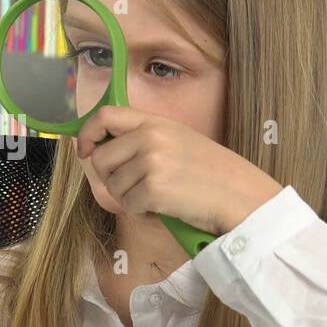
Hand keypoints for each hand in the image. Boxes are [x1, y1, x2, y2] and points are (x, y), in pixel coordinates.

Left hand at [76, 106, 282, 234]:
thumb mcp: (177, 140)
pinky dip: (141, 211)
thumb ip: (142, 139)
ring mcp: (152, 162)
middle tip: (135, 185)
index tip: (86, 151)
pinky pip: (128, 205)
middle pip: (100, 159)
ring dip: (129, 197)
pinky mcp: (154, 189)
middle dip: (110, 178)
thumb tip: (98, 150)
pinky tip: (164, 205)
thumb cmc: (210, 172)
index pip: (104, 115)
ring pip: (112, 186)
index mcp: (154, 122)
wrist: (240, 194)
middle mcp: (150, 137)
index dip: (87, 134)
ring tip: (159, 194)